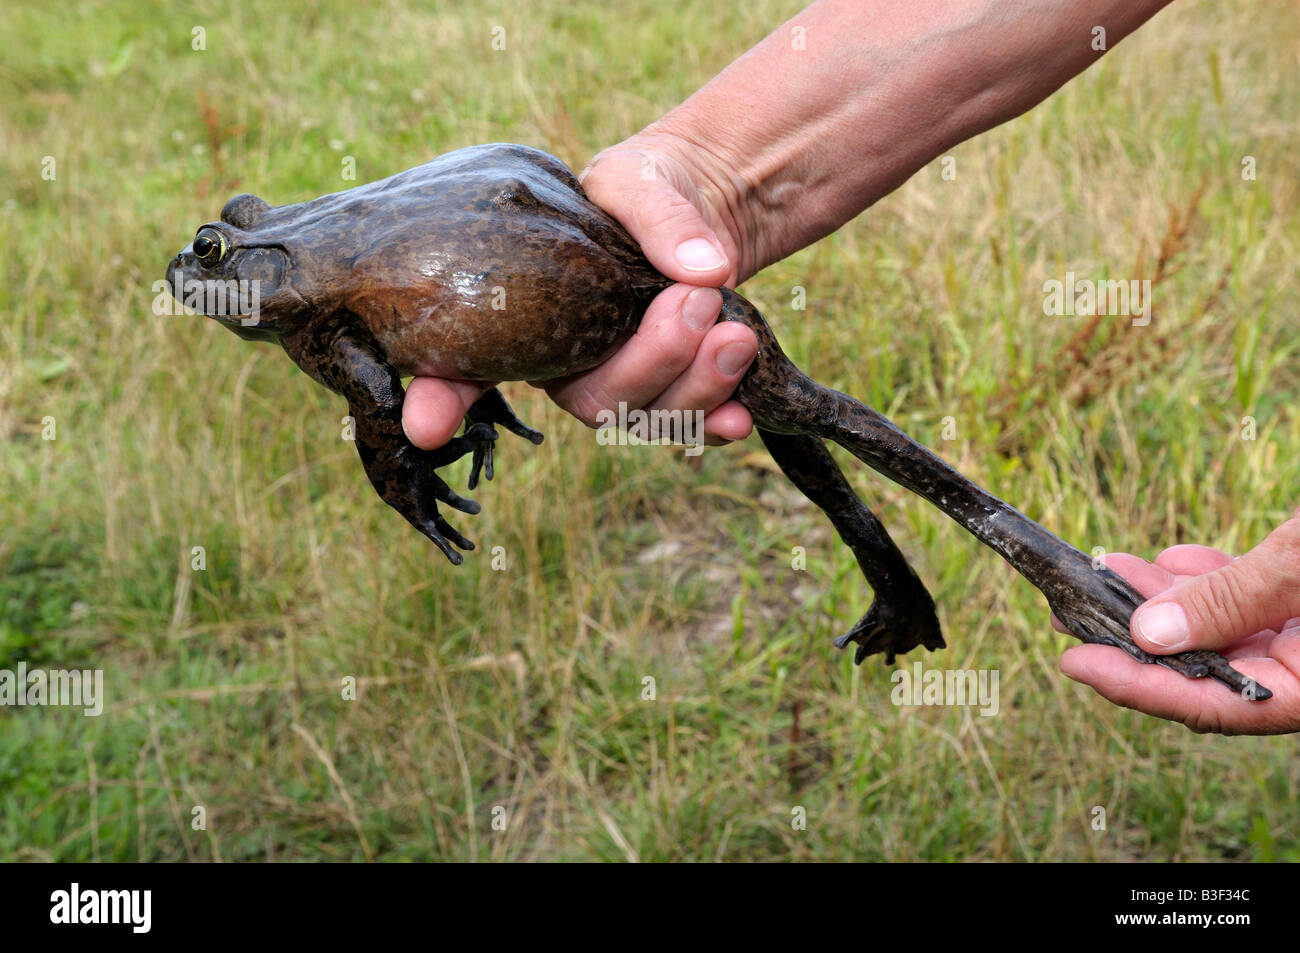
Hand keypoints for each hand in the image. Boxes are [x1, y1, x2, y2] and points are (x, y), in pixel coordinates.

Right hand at [401, 135, 757, 450]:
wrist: (710, 205)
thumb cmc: (646, 188)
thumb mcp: (640, 177)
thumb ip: (660, 217)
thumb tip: (707, 271)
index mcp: (524, 309)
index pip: (464, 362)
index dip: (440, 399)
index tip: (423, 425)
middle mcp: (563, 360)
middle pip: (590, 400)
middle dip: (651, 362)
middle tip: (696, 301)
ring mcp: (621, 381)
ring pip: (643, 418)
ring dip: (695, 388)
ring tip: (737, 334)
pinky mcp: (674, 393)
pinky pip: (689, 427)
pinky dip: (718, 423)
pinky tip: (743, 412)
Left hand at [1058, 511, 1299, 733]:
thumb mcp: (1297, 568)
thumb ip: (1231, 601)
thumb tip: (1149, 631)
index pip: (1212, 706)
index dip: (1137, 686)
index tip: (1075, 662)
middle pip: (1205, 669)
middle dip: (1133, 639)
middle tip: (1066, 617)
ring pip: (1218, 628)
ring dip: (1159, 599)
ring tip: (1103, 573)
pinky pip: (1244, 600)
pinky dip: (1201, 582)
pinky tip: (1165, 561)